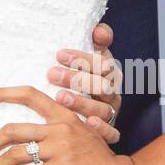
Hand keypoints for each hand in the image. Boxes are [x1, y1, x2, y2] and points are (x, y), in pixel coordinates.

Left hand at [0, 85, 143, 164]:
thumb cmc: (100, 162)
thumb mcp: (81, 137)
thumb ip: (56, 133)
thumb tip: (25, 142)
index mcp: (63, 115)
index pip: (29, 94)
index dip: (1, 94)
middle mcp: (60, 126)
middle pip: (10, 130)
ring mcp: (62, 146)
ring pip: (13, 156)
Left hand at [49, 22, 122, 143]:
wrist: (89, 107)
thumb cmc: (85, 76)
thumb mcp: (90, 56)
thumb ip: (98, 39)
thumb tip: (99, 31)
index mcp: (109, 72)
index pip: (101, 63)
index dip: (82, 58)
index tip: (59, 54)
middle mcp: (112, 92)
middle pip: (101, 85)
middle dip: (77, 79)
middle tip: (52, 74)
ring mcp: (111, 112)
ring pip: (103, 109)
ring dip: (82, 103)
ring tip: (60, 97)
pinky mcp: (109, 132)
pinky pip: (112, 133)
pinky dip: (104, 130)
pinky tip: (90, 124)